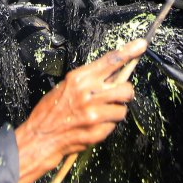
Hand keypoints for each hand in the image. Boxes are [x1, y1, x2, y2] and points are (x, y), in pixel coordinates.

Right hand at [13, 39, 146, 182]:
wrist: (40, 137)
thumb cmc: (51, 111)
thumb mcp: (65, 87)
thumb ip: (88, 81)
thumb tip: (113, 75)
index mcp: (78, 79)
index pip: (110, 61)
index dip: (128, 52)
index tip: (141, 45)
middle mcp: (87, 94)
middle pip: (125, 87)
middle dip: (125, 93)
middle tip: (118, 96)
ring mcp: (93, 113)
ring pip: (122, 109)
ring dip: (115, 112)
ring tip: (101, 114)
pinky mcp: (96, 131)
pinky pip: (113, 125)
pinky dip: (107, 126)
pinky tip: (93, 126)